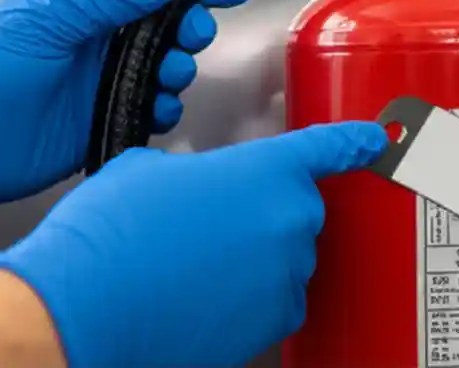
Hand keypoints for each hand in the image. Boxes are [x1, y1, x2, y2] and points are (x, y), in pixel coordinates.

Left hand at [0, 0, 250, 205]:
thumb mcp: (44, 17)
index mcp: (85, 9)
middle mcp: (98, 44)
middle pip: (169, 28)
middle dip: (191, 29)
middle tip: (191, 36)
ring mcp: (102, 84)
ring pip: (167, 71)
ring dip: (178, 71)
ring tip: (168, 75)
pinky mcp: (103, 122)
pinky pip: (153, 112)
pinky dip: (164, 110)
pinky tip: (155, 107)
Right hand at [0, 121, 389, 367]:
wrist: (84, 309)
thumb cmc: (109, 236)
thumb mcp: (147, 171)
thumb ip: (194, 171)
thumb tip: (192, 186)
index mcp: (267, 170)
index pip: (328, 147)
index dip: (352, 142)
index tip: (374, 140)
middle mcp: (291, 219)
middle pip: (296, 209)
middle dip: (260, 214)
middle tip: (205, 226)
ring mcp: (288, 272)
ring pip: (285, 257)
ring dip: (253, 258)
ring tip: (193, 266)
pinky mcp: (277, 318)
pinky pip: (276, 298)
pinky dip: (249, 298)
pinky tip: (203, 297)